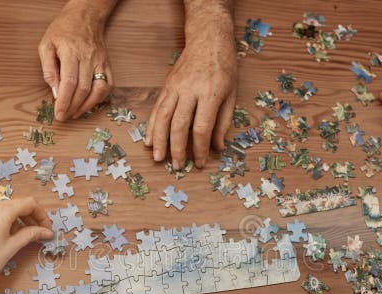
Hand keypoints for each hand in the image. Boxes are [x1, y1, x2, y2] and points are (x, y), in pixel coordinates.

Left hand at [0, 198, 52, 293]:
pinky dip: (1, 222)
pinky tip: (2, 237)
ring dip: (16, 219)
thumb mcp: (12, 247)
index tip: (45, 228)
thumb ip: (31, 235)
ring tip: (20, 236)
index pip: (29, 203)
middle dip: (30, 217)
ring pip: (2, 209)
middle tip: (37, 232)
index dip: (41, 215)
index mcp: (1, 212)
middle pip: (16, 205)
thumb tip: (45, 232)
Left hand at [38, 1, 112, 121]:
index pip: (69, 82)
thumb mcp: (46, 45)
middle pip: (84, 89)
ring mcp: (101, 62)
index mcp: (71, 52)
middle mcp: (88, 58)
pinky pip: (108, 86)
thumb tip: (55, 92)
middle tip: (64, 117)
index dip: (64, 101)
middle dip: (73, 107)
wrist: (85, 17)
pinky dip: (100, 99)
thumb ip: (48, 69)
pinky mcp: (108, 65)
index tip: (59, 114)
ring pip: (98, 90)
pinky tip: (89, 104)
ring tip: (76, 113)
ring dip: (87, 106)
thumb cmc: (62, 31)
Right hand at [145, 21, 235, 168]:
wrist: (208, 39)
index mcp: (210, 93)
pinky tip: (149, 140)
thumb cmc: (224, 67)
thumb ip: (224, 121)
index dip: (200, 149)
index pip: (202, 127)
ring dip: (159, 140)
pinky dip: (152, 126)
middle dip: (177, 148)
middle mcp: (189, 90)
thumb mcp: (232, 94)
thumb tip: (217, 147)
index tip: (201, 163)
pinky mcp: (166, 86)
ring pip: (163, 117)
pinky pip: (157, 109)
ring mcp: (175, 87)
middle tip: (178, 166)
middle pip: (179, 125)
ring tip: (158, 158)